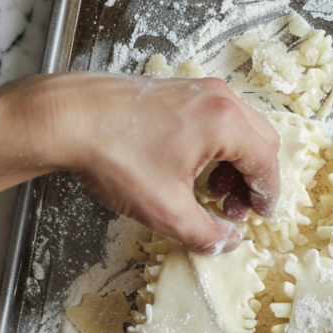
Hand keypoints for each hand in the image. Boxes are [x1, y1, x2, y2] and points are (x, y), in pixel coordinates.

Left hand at [43, 73, 281, 252]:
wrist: (66, 119)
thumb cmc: (113, 156)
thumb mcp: (165, 210)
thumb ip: (206, 233)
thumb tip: (228, 243)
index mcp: (224, 122)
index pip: (266, 162)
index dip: (266, 196)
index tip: (261, 216)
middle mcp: (216, 98)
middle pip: (259, 140)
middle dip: (251, 179)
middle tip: (231, 208)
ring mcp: (196, 89)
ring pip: (237, 128)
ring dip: (232, 162)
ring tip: (208, 191)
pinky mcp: (176, 90)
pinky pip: (213, 118)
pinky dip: (214, 146)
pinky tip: (188, 169)